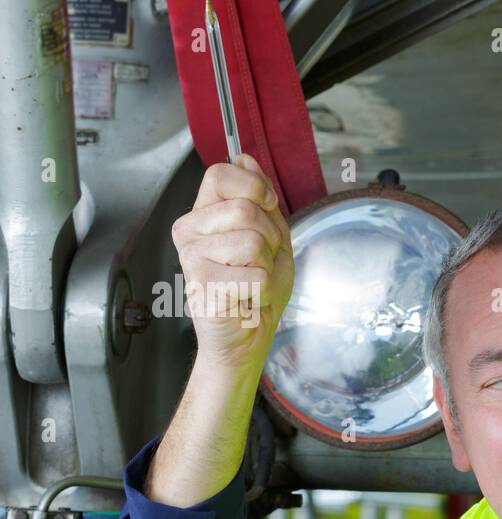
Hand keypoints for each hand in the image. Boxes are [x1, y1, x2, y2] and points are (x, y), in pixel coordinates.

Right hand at [171, 154, 294, 373]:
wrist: (247, 336)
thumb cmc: (257, 291)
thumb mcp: (271, 237)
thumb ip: (260, 199)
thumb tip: (245, 158)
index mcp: (204, 215)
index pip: (220, 174)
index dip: (255, 187)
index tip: (269, 206)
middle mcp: (189, 231)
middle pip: (244, 208)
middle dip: (271, 237)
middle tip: (262, 261)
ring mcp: (191, 256)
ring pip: (252, 240)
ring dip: (267, 265)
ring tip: (254, 280)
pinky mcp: (201, 284)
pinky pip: (255, 274)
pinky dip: (263, 290)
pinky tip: (248, 298)